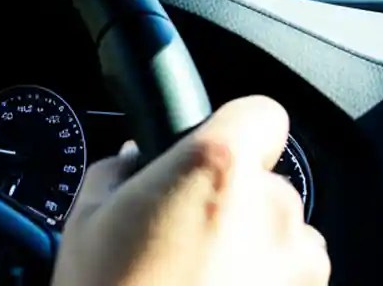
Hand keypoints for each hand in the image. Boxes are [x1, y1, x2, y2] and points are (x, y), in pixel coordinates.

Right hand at [52, 96, 328, 285]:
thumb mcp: (86, 220)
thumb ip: (120, 171)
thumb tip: (135, 163)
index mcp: (217, 169)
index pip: (262, 113)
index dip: (233, 128)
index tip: (208, 150)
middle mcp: (271, 214)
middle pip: (269, 184)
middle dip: (231, 203)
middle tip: (180, 235)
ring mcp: (296, 270)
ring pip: (285, 238)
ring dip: (253, 250)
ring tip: (198, 281)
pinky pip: (290, 283)